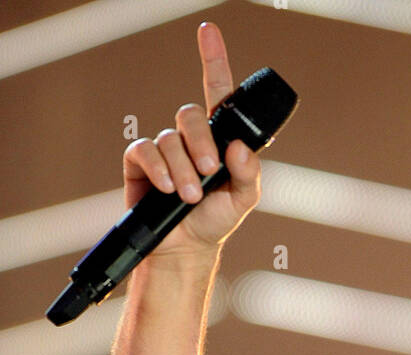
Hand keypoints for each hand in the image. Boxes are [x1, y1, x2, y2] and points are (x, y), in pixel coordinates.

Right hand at [122, 21, 260, 259]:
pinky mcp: (140, 162)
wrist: (186, 248)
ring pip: (170, 138)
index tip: (208, 30)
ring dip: (183, 168)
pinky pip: (145, 150)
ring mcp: (164, 148)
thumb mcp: (243, 200)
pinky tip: (167, 188)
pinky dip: (158, 168)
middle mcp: (189, 138)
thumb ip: (249, 173)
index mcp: (217, 139)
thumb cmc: (216, 221)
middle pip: (190, 115)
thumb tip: (239, 147)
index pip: (217, 91)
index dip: (213, 59)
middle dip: (201, 144)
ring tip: (189, 197)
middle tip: (210, 173)